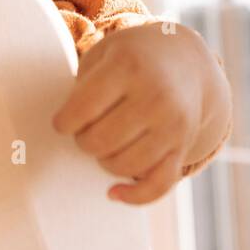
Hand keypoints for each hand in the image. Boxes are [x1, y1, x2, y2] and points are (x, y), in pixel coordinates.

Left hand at [51, 22, 231, 204]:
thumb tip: (67, 131)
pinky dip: (133, 196)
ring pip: (123, 166)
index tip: (63, 122)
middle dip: (83, 141)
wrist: (185, 61)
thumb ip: (83, 85)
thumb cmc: (133, 58)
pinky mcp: (182, 147)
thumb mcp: (105, 52)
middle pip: (100, 141)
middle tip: (86, 129)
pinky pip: (157, 185)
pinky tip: (113, 192)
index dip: (63, 122)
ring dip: (104, 161)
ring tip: (104, 144)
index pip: (82, 109)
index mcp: (129, 67)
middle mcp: (155, 95)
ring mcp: (173, 124)